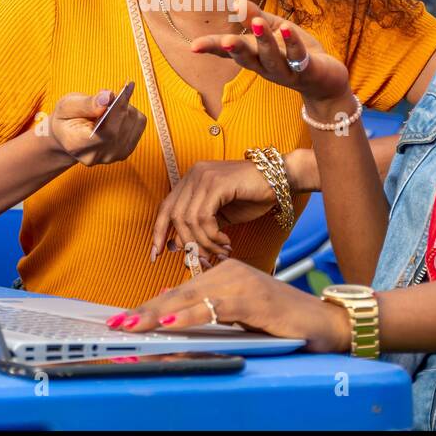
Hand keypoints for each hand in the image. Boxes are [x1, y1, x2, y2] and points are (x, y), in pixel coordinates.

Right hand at [47, 86, 145, 166]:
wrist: (69, 136)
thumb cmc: (66, 118)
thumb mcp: (67, 105)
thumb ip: (86, 103)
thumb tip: (108, 97)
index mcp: (77, 145)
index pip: (105, 132)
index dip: (116, 109)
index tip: (121, 89)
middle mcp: (96, 155)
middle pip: (120, 127)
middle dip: (120, 103)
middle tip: (111, 93)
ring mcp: (112, 156)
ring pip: (133, 122)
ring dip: (125, 107)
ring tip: (109, 106)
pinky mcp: (125, 151)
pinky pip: (139, 124)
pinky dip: (131, 112)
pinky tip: (117, 113)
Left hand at [106, 259, 350, 353]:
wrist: (323, 323)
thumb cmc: (281, 323)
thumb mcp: (239, 320)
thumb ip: (209, 318)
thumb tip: (172, 323)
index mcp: (222, 276)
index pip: (177, 294)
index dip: (148, 308)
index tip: (122, 320)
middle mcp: (227, 272)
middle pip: (176, 294)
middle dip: (143, 311)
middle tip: (115, 324)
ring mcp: (239, 281)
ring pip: (189, 299)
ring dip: (157, 314)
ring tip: (132, 325)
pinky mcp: (251, 295)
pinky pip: (213, 308)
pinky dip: (190, 315)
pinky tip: (170, 322)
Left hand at [149, 157, 302, 261]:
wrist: (280, 179)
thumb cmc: (251, 196)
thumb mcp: (220, 214)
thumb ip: (200, 225)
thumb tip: (177, 246)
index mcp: (191, 179)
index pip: (166, 208)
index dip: (158, 232)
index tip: (156, 255)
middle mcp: (193, 175)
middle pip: (175, 216)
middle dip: (186, 243)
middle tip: (201, 260)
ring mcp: (204, 176)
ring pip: (190, 220)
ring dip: (204, 243)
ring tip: (220, 251)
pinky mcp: (217, 183)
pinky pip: (204, 218)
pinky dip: (212, 235)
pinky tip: (226, 241)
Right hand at [190, 0, 349, 102]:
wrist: (325, 80)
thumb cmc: (293, 52)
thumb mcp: (274, 31)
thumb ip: (256, 17)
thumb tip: (236, 2)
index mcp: (254, 56)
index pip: (229, 52)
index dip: (212, 48)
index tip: (194, 46)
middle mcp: (265, 67)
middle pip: (248, 59)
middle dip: (236, 50)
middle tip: (226, 41)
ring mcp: (285, 72)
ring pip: (272, 59)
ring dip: (265, 42)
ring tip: (259, 23)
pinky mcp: (306, 71)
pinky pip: (299, 58)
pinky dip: (293, 44)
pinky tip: (288, 29)